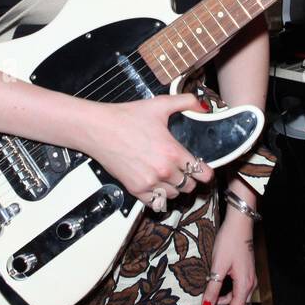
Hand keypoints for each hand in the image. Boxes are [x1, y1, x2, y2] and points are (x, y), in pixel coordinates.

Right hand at [80, 93, 213, 208]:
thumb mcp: (159, 104)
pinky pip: (156, 202)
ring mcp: (149, 182)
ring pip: (174, 195)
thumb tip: (201, 106)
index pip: (202, 174)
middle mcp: (163, 171)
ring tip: (170, 176)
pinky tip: (157, 184)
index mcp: (172, 152)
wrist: (99, 129)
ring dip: (175, 187)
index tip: (204, 169)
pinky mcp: (135, 189)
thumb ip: (184, 102)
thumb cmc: (125, 118)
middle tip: (185, 170)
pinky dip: (159, 196)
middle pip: (189, 186)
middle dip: (189, 178)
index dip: (205, 172)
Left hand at [203, 209, 255, 304]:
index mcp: (244, 285)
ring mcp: (249, 279)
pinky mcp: (245, 273)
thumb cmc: (230, 240)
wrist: (240, 223)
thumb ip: (212, 288)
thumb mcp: (217, 266)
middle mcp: (249, 285)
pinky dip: (225, 299)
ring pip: (237, 303)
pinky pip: (236, 293)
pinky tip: (214, 296)